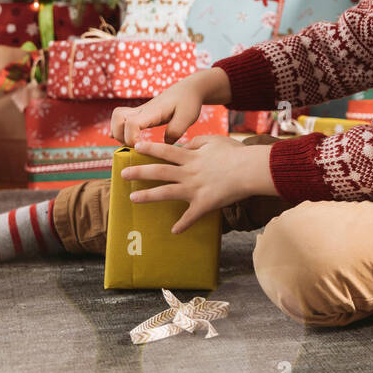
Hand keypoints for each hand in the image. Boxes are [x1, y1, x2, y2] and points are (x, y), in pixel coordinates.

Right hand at [110, 75, 205, 145]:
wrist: (189, 90)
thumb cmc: (188, 102)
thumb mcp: (187, 118)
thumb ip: (175, 131)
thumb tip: (163, 144)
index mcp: (153, 111)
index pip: (132, 123)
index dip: (131, 138)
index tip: (140, 147)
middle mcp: (142, 110)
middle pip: (118, 119)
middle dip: (120, 136)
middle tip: (135, 147)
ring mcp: (140, 111)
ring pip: (117, 117)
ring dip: (118, 132)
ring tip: (132, 145)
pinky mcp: (141, 114)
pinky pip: (122, 119)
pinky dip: (119, 129)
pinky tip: (126, 140)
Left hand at [122, 135, 253, 233]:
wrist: (250, 170)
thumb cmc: (236, 153)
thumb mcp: (214, 141)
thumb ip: (197, 142)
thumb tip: (186, 145)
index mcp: (191, 157)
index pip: (166, 151)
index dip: (150, 149)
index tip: (136, 148)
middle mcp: (188, 173)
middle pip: (159, 172)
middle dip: (139, 172)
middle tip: (123, 174)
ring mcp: (194, 190)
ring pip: (166, 193)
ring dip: (148, 196)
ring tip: (133, 199)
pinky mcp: (204, 204)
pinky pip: (190, 217)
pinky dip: (182, 224)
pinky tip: (174, 231)